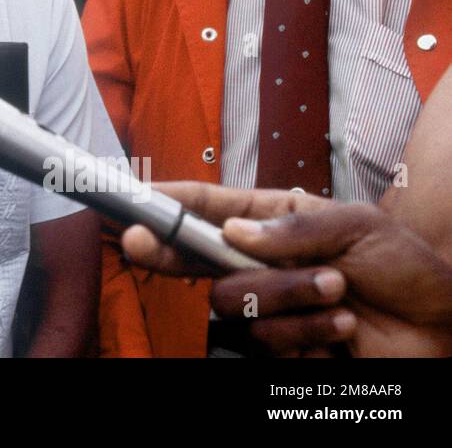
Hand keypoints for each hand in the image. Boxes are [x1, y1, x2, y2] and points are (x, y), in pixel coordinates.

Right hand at [121, 181, 451, 356]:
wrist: (442, 325)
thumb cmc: (406, 267)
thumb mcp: (359, 226)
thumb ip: (295, 227)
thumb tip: (234, 234)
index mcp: (273, 223)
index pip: (208, 207)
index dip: (165, 203)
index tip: (128, 200)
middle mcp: (261, 263)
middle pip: (193, 257)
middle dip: (167, 248)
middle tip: (138, 243)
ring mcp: (269, 307)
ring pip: (232, 302)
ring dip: (286, 296)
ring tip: (336, 292)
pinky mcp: (282, 350)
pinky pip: (266, 342)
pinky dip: (308, 331)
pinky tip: (341, 326)